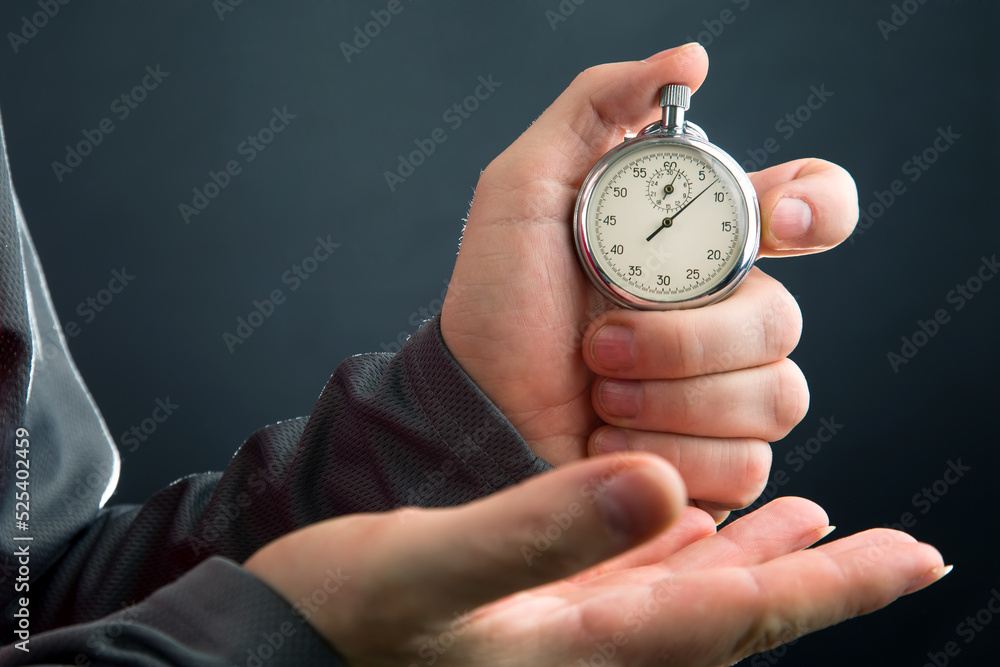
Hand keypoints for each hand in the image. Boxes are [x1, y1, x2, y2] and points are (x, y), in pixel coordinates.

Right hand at [243, 454, 948, 665]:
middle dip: (821, 579)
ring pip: (691, 596)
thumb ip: (543, 532)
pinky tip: (689, 520)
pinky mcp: (535, 609)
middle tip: (895, 549)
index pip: (740, 616)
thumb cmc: (338, 619)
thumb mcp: (433, 568)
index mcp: (584, 641)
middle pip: (735, 614)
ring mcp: (564, 629)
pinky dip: (680, 551)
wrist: (280, 648)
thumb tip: (660, 488)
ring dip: (757, 562)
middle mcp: (590, 644)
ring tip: (813, 526)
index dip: (835, 586)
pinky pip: (634, 582)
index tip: (913, 556)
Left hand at [440, 43, 858, 518]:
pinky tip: (614, 441)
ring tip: (599, 393)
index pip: (811, 208)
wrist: (475, 407)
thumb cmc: (497, 303)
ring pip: (774, 396)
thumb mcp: (526, 187)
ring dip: (668, 399)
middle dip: (682, 340)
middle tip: (600, 342)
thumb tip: (689, 60)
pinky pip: (746, 463)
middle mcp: (728, 316)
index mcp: (702, 247)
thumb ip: (596, 107)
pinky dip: (667, 453)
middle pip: (783, 319)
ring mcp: (731, 392)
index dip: (820, 207)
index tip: (780, 219)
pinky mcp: (720, 461)